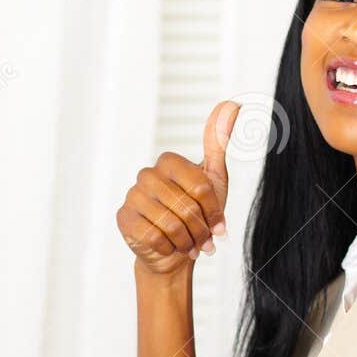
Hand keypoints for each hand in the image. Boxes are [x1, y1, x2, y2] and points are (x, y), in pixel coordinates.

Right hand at [116, 100, 239, 274]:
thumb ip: (219, 143)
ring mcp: (132, 195)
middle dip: (200, 230)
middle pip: (186, 207)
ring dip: (186, 241)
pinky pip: (154, 236)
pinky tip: (169, 247)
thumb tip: (232, 104)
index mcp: (168, 162)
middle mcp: (146, 174)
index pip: (201, 186)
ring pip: (170, 224)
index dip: (214, 211)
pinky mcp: (123, 218)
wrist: (173, 251)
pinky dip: (168, 247)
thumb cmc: (194, 214)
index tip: (219, 226)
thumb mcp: (212, 179)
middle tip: (203, 240)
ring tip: (189, 245)